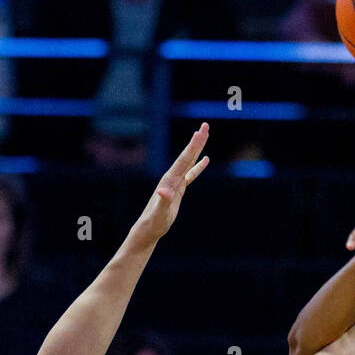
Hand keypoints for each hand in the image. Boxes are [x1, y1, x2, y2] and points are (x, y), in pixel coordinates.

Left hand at [136, 124, 209, 238]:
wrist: (149, 228)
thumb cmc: (154, 222)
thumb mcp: (160, 213)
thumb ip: (163, 202)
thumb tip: (164, 192)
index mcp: (169, 180)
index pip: (183, 160)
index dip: (192, 147)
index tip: (200, 133)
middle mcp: (172, 177)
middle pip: (187, 156)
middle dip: (197, 141)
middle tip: (205, 126)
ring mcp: (175, 182)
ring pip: (189, 162)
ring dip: (197, 149)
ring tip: (204, 135)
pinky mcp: (178, 189)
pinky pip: (190, 174)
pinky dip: (198, 166)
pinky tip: (205, 160)